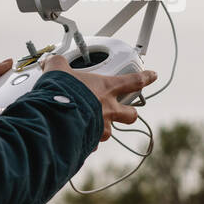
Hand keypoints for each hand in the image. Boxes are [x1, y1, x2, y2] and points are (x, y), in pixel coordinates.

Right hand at [41, 55, 156, 140]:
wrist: (56, 117)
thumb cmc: (63, 92)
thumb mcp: (59, 70)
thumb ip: (58, 64)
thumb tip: (51, 61)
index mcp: (106, 88)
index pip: (133, 81)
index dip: (145, 78)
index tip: (152, 76)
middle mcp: (108, 109)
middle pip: (131, 114)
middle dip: (130, 113)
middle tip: (124, 112)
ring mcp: (101, 127)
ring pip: (109, 132)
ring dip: (103, 129)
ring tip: (91, 126)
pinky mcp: (89, 141)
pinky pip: (91, 143)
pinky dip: (85, 141)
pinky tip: (76, 137)